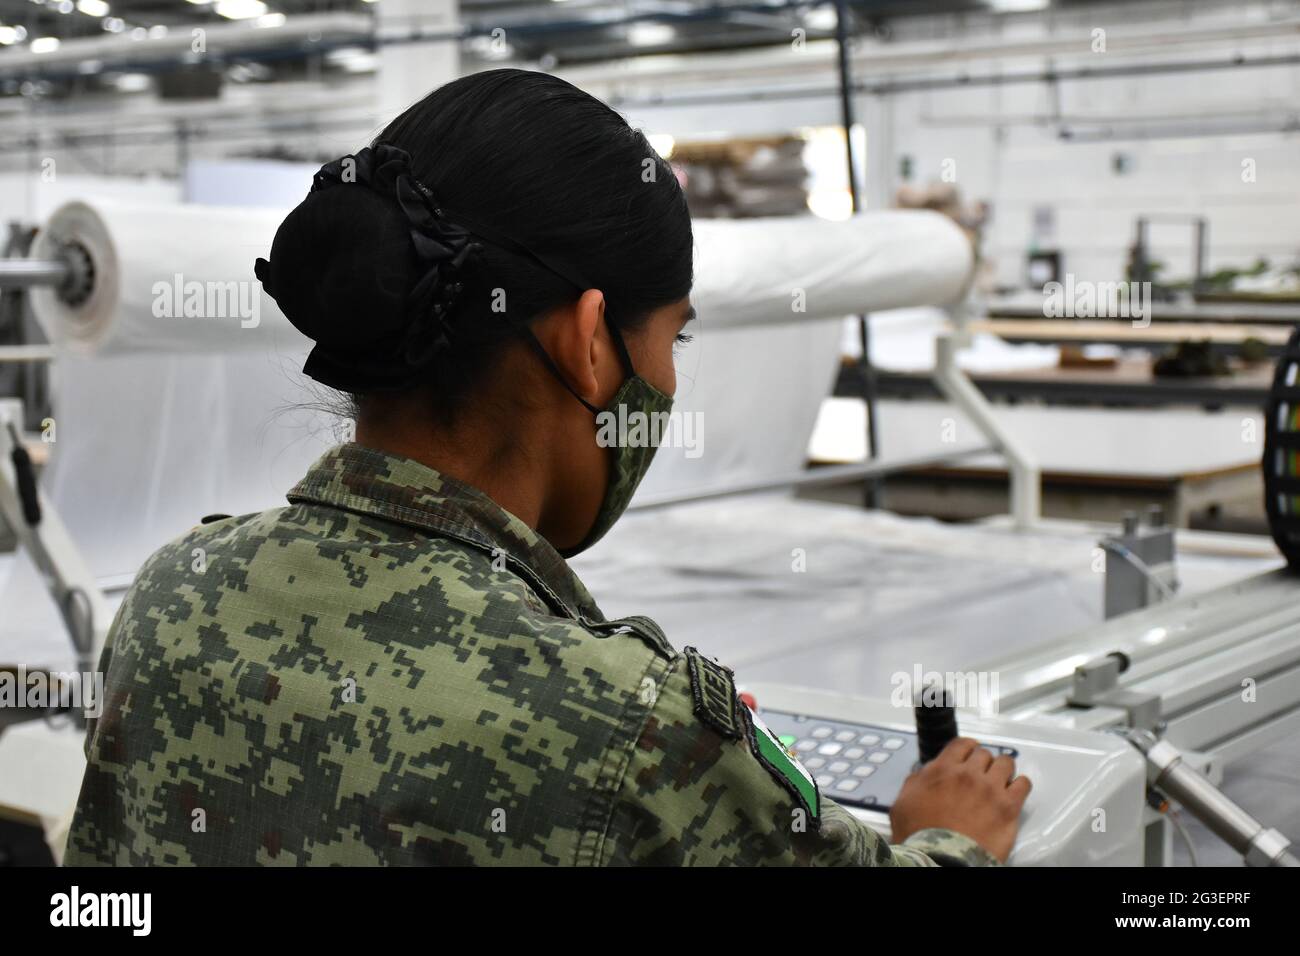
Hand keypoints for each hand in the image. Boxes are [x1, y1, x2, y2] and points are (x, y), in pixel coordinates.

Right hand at [889, 737, 1031, 861]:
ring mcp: (990, 789)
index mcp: (942, 769)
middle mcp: (968, 773)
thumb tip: (926, 773)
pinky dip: (1019, 786)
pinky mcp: (1008, 807)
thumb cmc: (918, 835)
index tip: (968, 759)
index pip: (962, 744)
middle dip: (983, 764)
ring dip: (1002, 771)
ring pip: (1006, 763)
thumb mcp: (903, 802)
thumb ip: (916, 781)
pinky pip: (1023, 784)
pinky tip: (1013, 795)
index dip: (967, 750)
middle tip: (980, 778)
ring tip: (999, 784)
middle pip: (985, 754)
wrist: (940, 858)